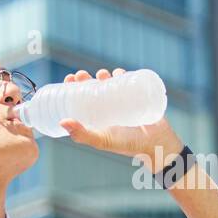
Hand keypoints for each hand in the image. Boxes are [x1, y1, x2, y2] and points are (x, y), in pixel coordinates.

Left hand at [58, 68, 183, 171]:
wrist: (156, 144)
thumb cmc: (127, 144)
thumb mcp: (102, 140)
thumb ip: (82, 135)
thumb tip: (61, 121)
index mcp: (96, 117)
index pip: (81, 99)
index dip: (74, 88)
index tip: (69, 79)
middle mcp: (107, 109)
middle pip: (93, 89)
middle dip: (85, 78)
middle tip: (81, 75)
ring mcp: (122, 102)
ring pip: (109, 83)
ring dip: (103, 74)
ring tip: (101, 74)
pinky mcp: (137, 97)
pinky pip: (128, 82)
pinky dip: (123, 74)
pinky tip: (118, 72)